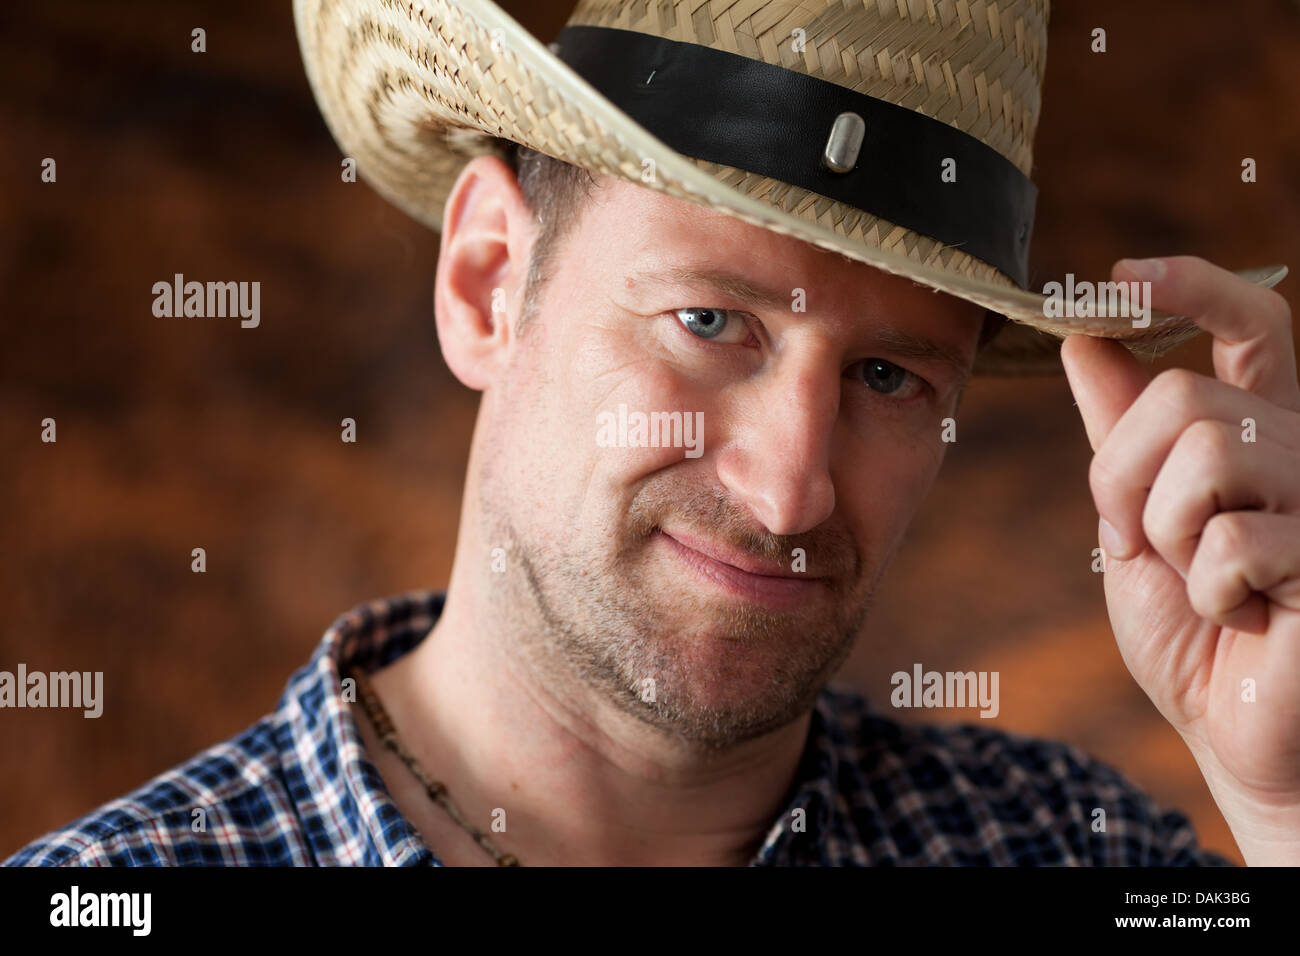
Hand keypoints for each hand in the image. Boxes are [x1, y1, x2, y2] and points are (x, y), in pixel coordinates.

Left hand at [1060, 255, 1299, 864]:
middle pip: (1186, 395)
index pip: (1251, 322)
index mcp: (1258, 432)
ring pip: (1209, 451)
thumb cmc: (1192, 635)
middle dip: (1125, 476)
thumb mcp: (1134, 524)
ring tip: (1200, 583)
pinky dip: (1207, 591)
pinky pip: (1235, 538)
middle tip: (1141, 541)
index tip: (1116, 276)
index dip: (1192, 285)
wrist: (1237, 734)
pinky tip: (1243, 618)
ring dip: (1168, 533)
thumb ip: (1120, 436)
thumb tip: (1084, 339)